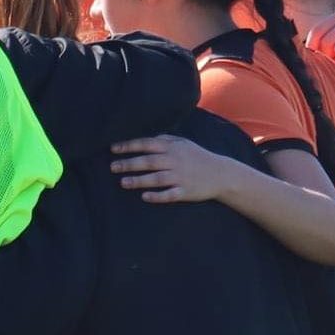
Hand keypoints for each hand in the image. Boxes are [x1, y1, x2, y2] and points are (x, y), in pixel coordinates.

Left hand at [111, 135, 244, 202]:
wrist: (221, 174)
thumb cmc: (198, 157)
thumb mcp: (183, 143)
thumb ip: (165, 139)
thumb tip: (144, 138)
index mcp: (173, 148)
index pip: (147, 144)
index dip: (130, 146)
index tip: (113, 149)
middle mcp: (175, 161)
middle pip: (149, 162)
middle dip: (129, 164)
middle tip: (113, 167)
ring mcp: (181, 177)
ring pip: (157, 178)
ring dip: (139, 180)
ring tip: (123, 182)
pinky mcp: (186, 192)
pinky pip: (170, 194)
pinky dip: (157, 196)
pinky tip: (144, 197)